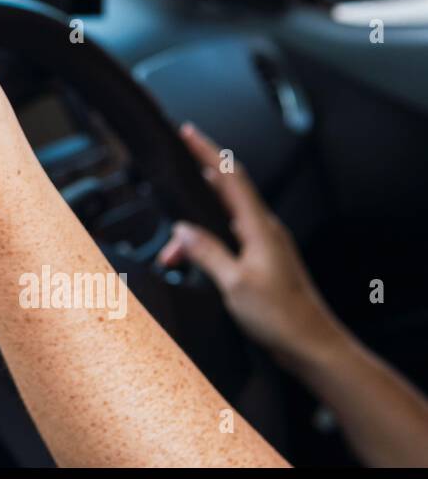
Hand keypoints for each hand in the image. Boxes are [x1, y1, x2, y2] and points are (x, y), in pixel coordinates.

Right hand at [159, 124, 342, 365]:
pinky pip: (228, 241)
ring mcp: (265, 246)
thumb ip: (205, 252)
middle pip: (224, 194)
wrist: (312, 346)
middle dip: (191, 195)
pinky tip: (192, 263)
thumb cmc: (282, 317)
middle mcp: (264, 230)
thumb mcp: (234, 283)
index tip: (188, 133)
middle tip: (166, 196)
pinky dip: (206, 247)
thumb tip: (182, 230)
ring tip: (172, 255)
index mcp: (260, 227)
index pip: (231, 176)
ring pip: (221, 222)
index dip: (207, 151)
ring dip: (194, 233)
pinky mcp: (262, 262)